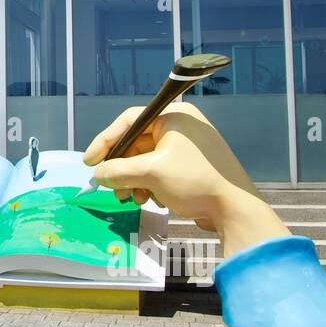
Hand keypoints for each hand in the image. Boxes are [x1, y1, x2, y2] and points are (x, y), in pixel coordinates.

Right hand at [82, 102, 289, 257]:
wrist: (235, 209)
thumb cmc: (194, 181)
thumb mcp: (151, 173)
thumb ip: (119, 171)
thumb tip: (98, 175)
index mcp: (174, 117)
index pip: (129, 121)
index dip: (106, 141)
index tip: (90, 162)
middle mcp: (180, 127)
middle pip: (137, 143)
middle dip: (122, 168)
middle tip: (109, 187)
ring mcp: (187, 148)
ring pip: (147, 160)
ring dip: (134, 180)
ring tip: (131, 199)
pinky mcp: (191, 167)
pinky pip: (160, 170)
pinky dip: (150, 184)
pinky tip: (151, 200)